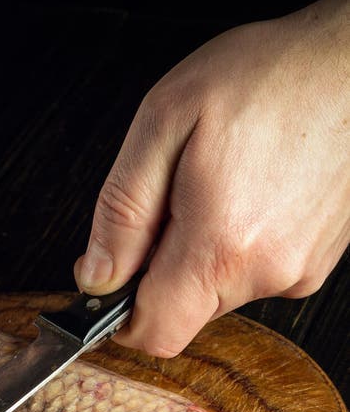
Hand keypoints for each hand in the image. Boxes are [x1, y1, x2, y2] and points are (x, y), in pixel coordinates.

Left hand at [75, 0, 349, 356]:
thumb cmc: (269, 77)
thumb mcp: (164, 123)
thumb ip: (122, 213)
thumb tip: (97, 277)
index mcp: (220, 247)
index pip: (155, 334)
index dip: (121, 315)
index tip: (113, 279)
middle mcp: (265, 272)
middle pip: (184, 312)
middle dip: (162, 269)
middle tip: (175, 199)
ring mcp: (297, 272)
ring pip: (217, 293)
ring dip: (201, 254)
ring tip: (221, 185)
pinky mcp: (314, 263)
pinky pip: (253, 274)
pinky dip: (236, 246)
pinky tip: (250, 193)